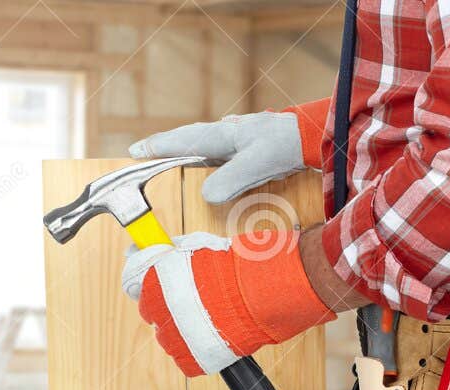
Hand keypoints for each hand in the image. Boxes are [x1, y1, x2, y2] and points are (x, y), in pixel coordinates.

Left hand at [121, 231, 335, 376]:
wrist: (264, 292)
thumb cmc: (239, 267)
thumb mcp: (198, 247)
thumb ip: (172, 253)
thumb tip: (158, 250)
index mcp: (155, 278)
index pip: (132, 280)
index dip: (148, 279)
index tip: (158, 278)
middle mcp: (157, 309)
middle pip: (151, 311)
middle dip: (167, 305)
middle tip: (194, 300)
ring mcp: (173, 338)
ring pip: (167, 337)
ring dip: (182, 330)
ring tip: (209, 319)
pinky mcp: (191, 360)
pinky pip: (185, 360)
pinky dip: (197, 352)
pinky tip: (213, 337)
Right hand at [130, 111, 312, 204]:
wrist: (315, 134)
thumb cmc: (285, 144)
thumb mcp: (256, 163)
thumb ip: (230, 179)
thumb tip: (206, 195)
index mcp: (221, 135)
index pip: (181, 140)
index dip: (157, 148)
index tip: (134, 152)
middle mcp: (225, 134)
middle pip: (187, 140)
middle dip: (165, 147)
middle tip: (142, 154)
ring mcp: (236, 139)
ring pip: (202, 146)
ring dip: (184, 153)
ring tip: (166, 162)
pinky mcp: (247, 148)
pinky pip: (217, 155)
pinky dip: (205, 160)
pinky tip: (207, 168)